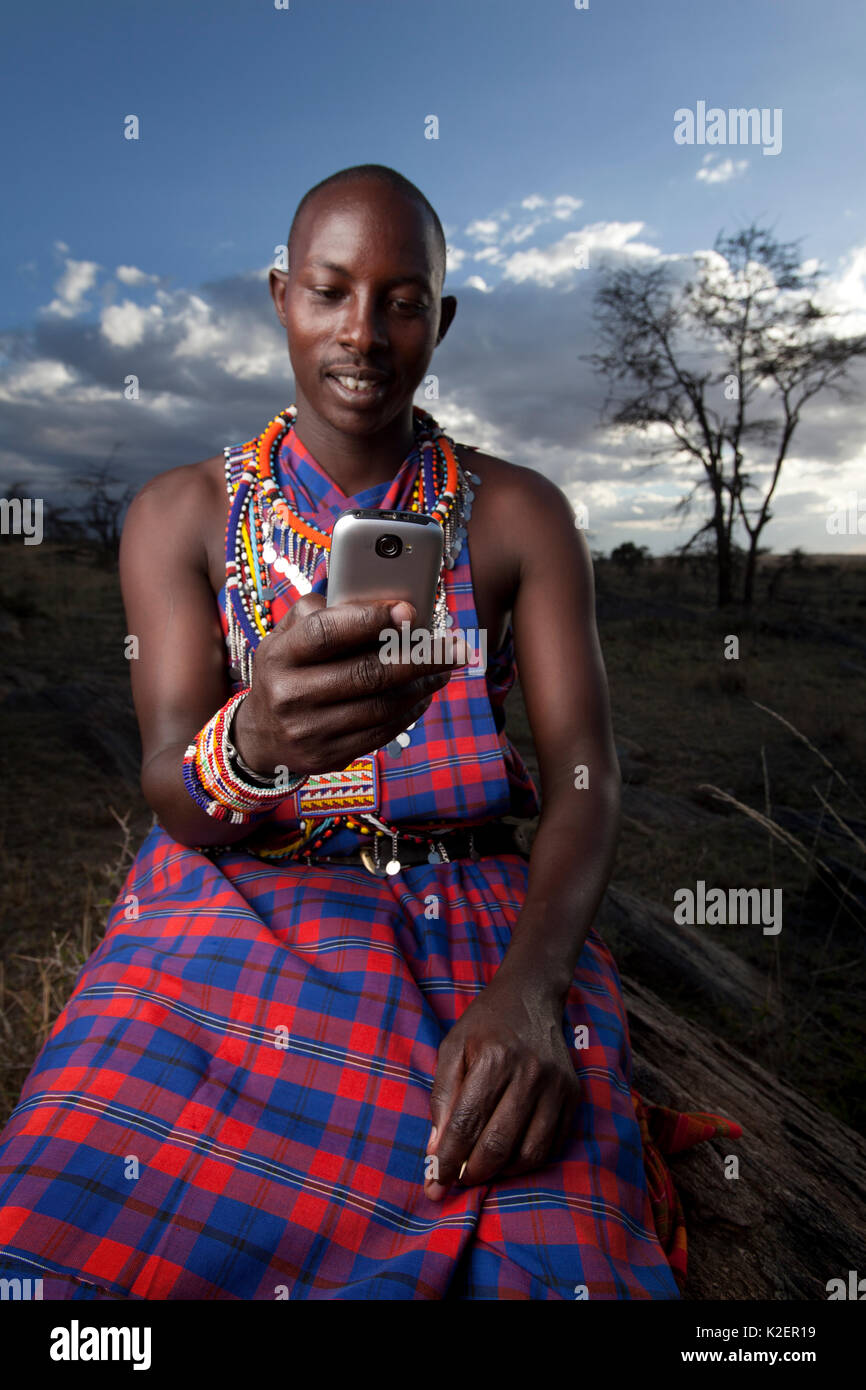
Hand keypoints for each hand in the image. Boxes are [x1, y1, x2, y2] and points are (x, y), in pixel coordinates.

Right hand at [231, 595, 465, 777]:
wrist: (260, 735)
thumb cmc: (285, 671)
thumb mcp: (285, 636)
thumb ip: (320, 611)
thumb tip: (376, 601)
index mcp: (279, 655)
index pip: (327, 632)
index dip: (371, 619)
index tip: (410, 610)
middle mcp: (291, 694)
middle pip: (367, 673)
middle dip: (420, 657)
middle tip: (454, 645)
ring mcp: (310, 730)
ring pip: (381, 705)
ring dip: (422, 685)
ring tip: (445, 667)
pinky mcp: (329, 756)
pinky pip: (381, 731)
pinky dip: (410, 711)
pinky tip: (425, 694)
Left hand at [424, 972, 579, 1199]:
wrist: (531, 996)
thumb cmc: (484, 1024)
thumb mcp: (452, 1048)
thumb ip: (442, 1098)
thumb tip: (436, 1151)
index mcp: (494, 1058)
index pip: (467, 1124)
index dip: (447, 1160)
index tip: (435, 1183)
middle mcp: (530, 1073)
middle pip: (498, 1144)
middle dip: (472, 1173)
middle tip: (456, 1180)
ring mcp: (556, 1086)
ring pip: (529, 1153)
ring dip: (501, 1172)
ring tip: (482, 1168)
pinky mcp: (574, 1095)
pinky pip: (552, 1145)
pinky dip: (527, 1161)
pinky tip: (507, 1157)